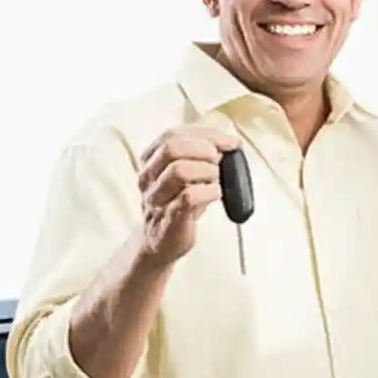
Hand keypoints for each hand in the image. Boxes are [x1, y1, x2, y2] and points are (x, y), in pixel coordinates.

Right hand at [135, 125, 239, 266]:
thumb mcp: (185, 173)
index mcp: (150, 160)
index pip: (173, 134)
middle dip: (203, 149)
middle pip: (171, 148)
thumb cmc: (177, 203)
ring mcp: (156, 198)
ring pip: (178, 171)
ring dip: (206, 171)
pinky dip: (210, 191)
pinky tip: (215, 194)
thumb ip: (200, 154)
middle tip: (219, 160)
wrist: (161, 243)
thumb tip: (230, 142)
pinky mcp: (169, 219)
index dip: (206, 134)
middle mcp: (148, 177)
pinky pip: (189, 197)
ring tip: (216, 179)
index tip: (230, 141)